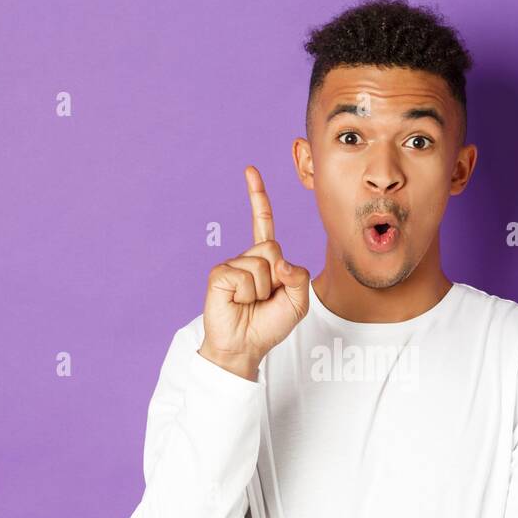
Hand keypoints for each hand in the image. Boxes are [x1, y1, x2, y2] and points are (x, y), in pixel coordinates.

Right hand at [198, 166, 310, 380]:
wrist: (245, 346)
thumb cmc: (270, 325)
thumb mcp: (298, 302)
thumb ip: (298, 277)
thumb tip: (277, 261)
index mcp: (266, 260)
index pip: (262, 223)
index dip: (257, 198)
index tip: (250, 171)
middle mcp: (247, 258)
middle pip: (273, 247)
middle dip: (277, 276)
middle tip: (265, 298)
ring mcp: (232, 265)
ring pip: (261, 263)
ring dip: (263, 289)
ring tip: (251, 303)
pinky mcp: (219, 274)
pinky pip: (245, 275)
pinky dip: (248, 293)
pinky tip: (238, 302)